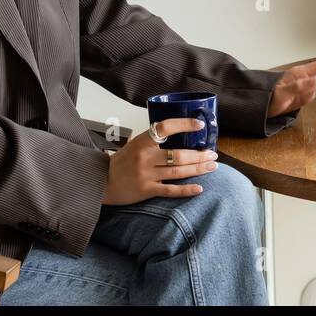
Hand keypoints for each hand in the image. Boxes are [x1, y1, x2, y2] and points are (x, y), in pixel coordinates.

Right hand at [101, 117, 216, 204]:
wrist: (102, 181)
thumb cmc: (122, 161)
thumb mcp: (134, 144)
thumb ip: (153, 139)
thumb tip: (179, 131)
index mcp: (142, 141)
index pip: (166, 128)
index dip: (184, 125)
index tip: (200, 125)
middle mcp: (145, 157)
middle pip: (178, 154)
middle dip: (199, 154)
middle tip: (213, 153)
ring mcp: (146, 174)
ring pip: (178, 171)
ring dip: (198, 169)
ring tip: (212, 166)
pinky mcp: (146, 190)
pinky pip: (170, 191)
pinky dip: (186, 190)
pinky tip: (199, 188)